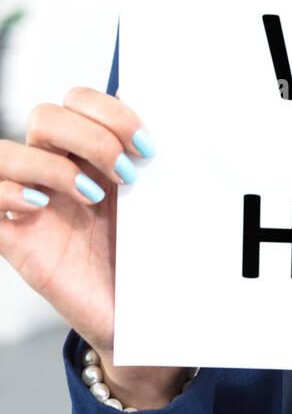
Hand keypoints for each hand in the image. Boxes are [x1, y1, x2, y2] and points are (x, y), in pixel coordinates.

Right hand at [0, 87, 154, 357]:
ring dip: (51, 165)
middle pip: (46, 115)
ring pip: (6, 152)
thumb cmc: (144, 253)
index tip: (147, 146)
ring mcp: (32, 204)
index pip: (79, 99)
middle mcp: (56, 170)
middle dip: (91, 135)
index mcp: (89, 152)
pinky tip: (42, 205)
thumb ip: (148, 159)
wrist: (138, 313)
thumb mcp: (155, 200)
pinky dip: (8, 192)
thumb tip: (153, 111)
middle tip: (126, 173)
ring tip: (92, 196)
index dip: (111, 112)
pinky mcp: (16, 240)